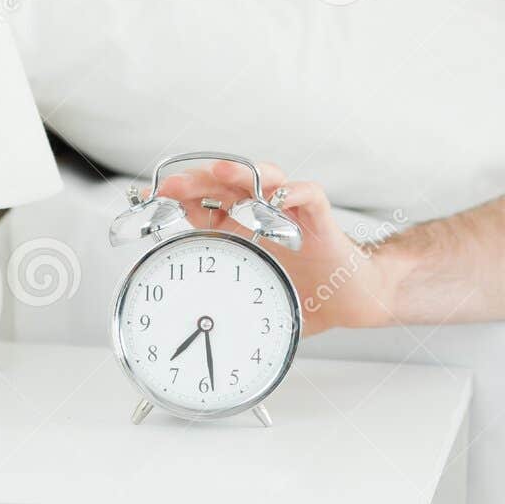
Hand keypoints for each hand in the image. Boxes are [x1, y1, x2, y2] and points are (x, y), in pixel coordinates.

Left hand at [148, 161, 397, 336]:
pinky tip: (280, 197)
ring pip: (267, 180)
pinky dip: (295, 192)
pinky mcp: (322, 221)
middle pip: (228, 186)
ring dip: (243, 174)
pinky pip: (310, 196)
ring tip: (222, 173)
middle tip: (175, 186)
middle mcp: (264, 216)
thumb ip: (227, 305)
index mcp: (243, 232)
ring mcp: (293, 214)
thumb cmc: (304, 294)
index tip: (151, 201)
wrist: (352, 299)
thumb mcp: (254, 300)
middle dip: (200, 181)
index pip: (205, 206)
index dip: (179, 201)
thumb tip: (188, 330)